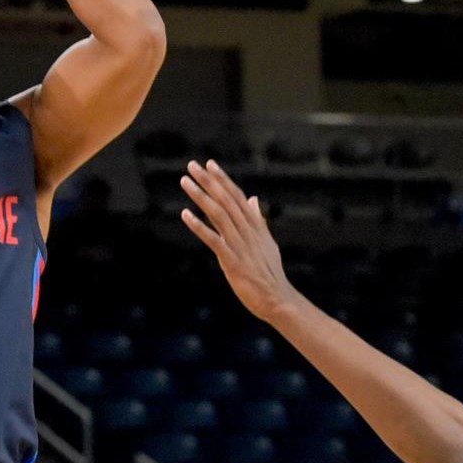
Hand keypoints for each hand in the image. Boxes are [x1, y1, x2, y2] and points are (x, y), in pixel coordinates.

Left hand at [179, 160, 300, 323]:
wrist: (277, 299)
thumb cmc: (269, 272)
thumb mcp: (266, 242)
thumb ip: (257, 219)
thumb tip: (252, 199)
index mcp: (255, 226)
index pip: (237, 196)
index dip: (223, 180)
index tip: (210, 164)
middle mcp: (248, 231)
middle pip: (226, 200)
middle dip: (209, 181)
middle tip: (192, 165)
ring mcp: (240, 245)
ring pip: (218, 214)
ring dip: (200, 196)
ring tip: (185, 182)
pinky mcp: (232, 261)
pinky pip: (214, 239)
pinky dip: (199, 226)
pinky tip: (185, 214)